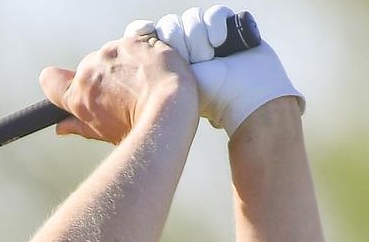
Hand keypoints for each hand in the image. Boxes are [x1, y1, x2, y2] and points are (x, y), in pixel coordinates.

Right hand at [38, 31, 194, 144]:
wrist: (171, 110)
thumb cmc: (139, 127)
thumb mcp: (105, 132)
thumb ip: (79, 126)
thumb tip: (61, 128)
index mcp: (79, 96)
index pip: (50, 81)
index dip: (59, 83)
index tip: (71, 87)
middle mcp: (89, 71)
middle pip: (90, 68)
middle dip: (106, 77)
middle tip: (128, 94)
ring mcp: (111, 52)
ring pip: (114, 55)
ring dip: (127, 64)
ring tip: (147, 84)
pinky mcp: (134, 41)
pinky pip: (136, 45)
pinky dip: (146, 55)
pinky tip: (156, 71)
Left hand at [136, 6, 302, 135]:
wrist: (245, 98)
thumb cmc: (210, 100)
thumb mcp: (171, 89)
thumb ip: (149, 77)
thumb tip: (123, 60)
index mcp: (170, 58)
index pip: (150, 33)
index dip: (145, 31)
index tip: (144, 32)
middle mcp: (188, 44)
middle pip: (170, 24)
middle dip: (179, 40)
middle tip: (190, 61)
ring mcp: (208, 34)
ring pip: (192, 18)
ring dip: (198, 37)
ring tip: (208, 58)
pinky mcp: (230, 26)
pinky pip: (215, 13)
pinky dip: (216, 24)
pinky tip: (220, 41)